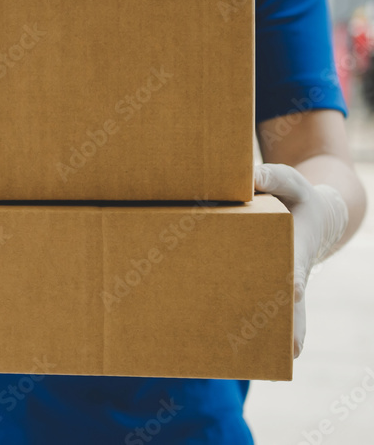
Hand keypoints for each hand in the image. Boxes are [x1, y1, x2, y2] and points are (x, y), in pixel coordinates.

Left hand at [254, 163, 348, 356]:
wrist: (312, 216)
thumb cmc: (296, 198)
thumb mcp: (290, 181)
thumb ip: (275, 177)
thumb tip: (251, 178)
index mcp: (296, 248)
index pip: (295, 268)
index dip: (292, 280)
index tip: (292, 292)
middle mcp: (291, 274)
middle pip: (288, 307)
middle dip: (283, 326)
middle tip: (279, 350)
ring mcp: (282, 287)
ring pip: (278, 319)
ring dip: (267, 339)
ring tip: (246, 364)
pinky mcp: (267, 289)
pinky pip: (262, 313)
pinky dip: (254, 332)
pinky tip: (227, 352)